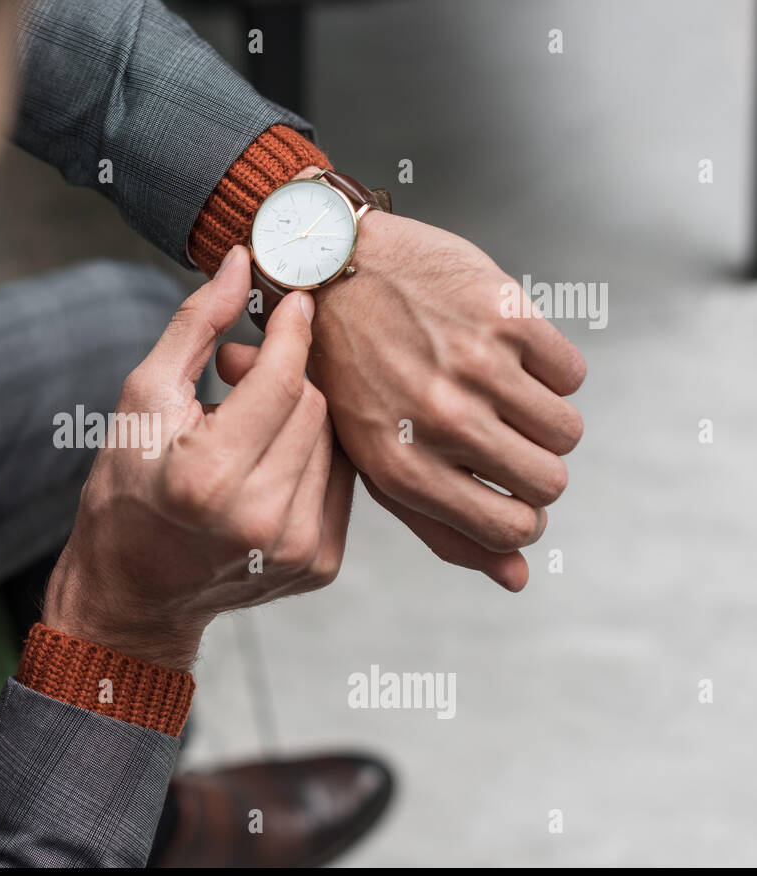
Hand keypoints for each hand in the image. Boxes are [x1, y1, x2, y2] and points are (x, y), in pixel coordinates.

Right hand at [43, 245, 355, 669]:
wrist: (134, 592)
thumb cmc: (125, 493)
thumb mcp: (141, 400)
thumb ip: (195, 326)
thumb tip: (242, 260)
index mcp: (207, 480)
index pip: (283, 381)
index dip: (292, 332)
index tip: (291, 302)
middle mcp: (259, 521)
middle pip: (313, 407)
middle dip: (284, 374)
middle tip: (236, 371)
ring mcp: (295, 549)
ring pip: (333, 440)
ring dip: (298, 415)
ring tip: (245, 422)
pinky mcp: (319, 564)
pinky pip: (340, 479)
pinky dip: (310, 455)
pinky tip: (266, 459)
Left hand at [304, 194, 584, 590]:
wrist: (329, 271)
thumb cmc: (350, 378)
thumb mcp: (374, 460)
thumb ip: (442, 527)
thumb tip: (518, 580)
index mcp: (401, 468)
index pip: (512, 528)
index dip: (521, 516)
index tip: (504, 492)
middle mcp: (440, 421)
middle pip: (549, 481)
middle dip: (534, 467)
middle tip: (498, 436)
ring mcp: (475, 367)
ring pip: (566, 431)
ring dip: (542, 418)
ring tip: (495, 394)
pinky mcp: (504, 317)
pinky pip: (569, 374)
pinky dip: (547, 370)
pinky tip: (500, 354)